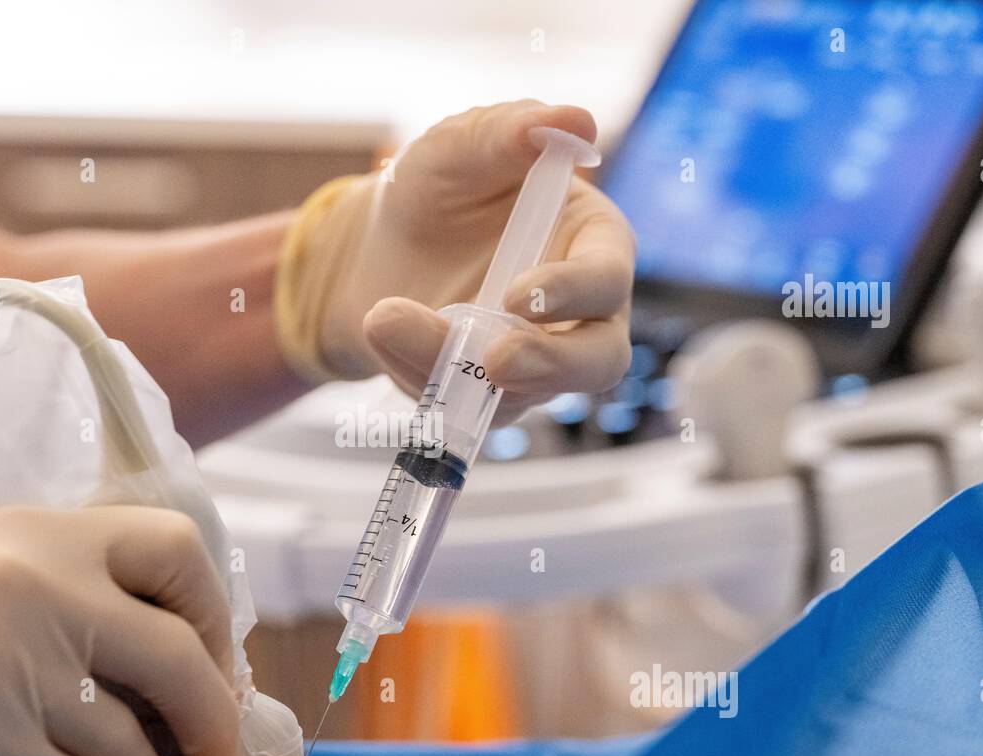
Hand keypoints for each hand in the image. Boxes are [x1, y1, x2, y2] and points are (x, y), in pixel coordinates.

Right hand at [0, 506, 238, 755]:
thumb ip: (75, 590)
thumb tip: (189, 654)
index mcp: (39, 531)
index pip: (178, 545)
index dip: (216, 612)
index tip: (217, 661)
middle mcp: (31, 581)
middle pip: (180, 655)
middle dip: (215, 720)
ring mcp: (3, 654)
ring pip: (133, 743)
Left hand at [311, 100, 634, 423]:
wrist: (374, 246)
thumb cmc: (434, 186)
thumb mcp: (456, 147)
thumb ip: (508, 132)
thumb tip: (573, 121)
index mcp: (592, 242)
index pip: (609, 279)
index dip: (574, 293)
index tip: (516, 295)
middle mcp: (580, 312)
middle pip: (599, 360)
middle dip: (551, 366)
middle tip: (494, 362)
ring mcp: (537, 361)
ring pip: (522, 394)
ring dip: (452, 366)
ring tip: (386, 320)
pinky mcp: (490, 395)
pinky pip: (465, 406)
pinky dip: (417, 373)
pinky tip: (382, 327)